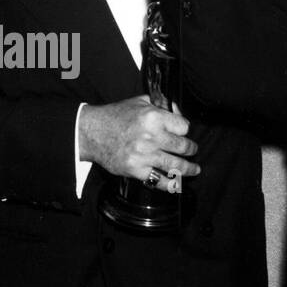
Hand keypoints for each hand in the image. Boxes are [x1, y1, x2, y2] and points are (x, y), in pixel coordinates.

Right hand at [77, 95, 200, 190]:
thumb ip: (161, 104)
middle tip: (192, 151)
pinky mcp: (135, 170)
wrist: (91, 132)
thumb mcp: (139, 102)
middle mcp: (151, 137)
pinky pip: (159, 180)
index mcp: (153, 117)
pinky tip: (176, 184)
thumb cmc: (114, 116)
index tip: (184, 132)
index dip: (185, 129)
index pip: (184, 127)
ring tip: (194, 170)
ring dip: (189, 169)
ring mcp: (144, 155)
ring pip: (176, 165)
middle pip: (183, 147)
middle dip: (191, 150)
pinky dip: (170, 184)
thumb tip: (178, 112)